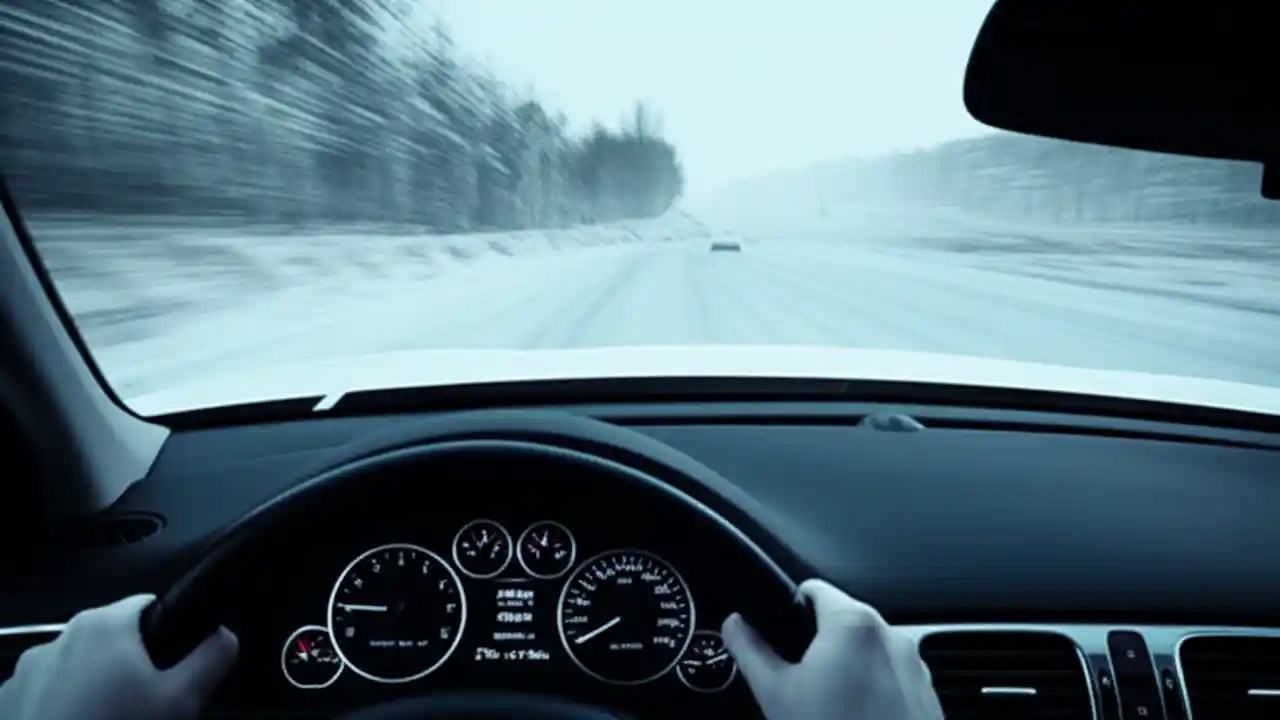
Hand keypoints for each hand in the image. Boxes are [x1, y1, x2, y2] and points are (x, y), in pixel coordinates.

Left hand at [0, 594, 237, 719]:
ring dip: (94, 688)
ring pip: (77, 669)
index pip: (148, 606)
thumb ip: (211, 658)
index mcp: (102, 624)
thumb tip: (223, 635)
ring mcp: (23, 673)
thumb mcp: (182, 701)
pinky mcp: (5, 705)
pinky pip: (45, 696)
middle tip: (146, 707)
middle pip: (111, 640)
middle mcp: (57, 638)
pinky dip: (61, 710)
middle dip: (130, 666)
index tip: (172, 673)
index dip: (168, 636)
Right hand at [722, 579, 942, 719]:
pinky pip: (891, 677)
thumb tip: (734, 626)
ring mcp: (915, 666)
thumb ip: (750, 650)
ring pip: (867, 651)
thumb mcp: (776, 694)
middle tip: (800, 684)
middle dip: (818, 645)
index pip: (812, 589)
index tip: (780, 639)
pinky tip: (856, 719)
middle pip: (841, 620)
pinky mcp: (927, 694)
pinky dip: (873, 689)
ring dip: (847, 668)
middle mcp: (891, 636)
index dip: (789, 610)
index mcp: (853, 623)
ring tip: (830, 709)